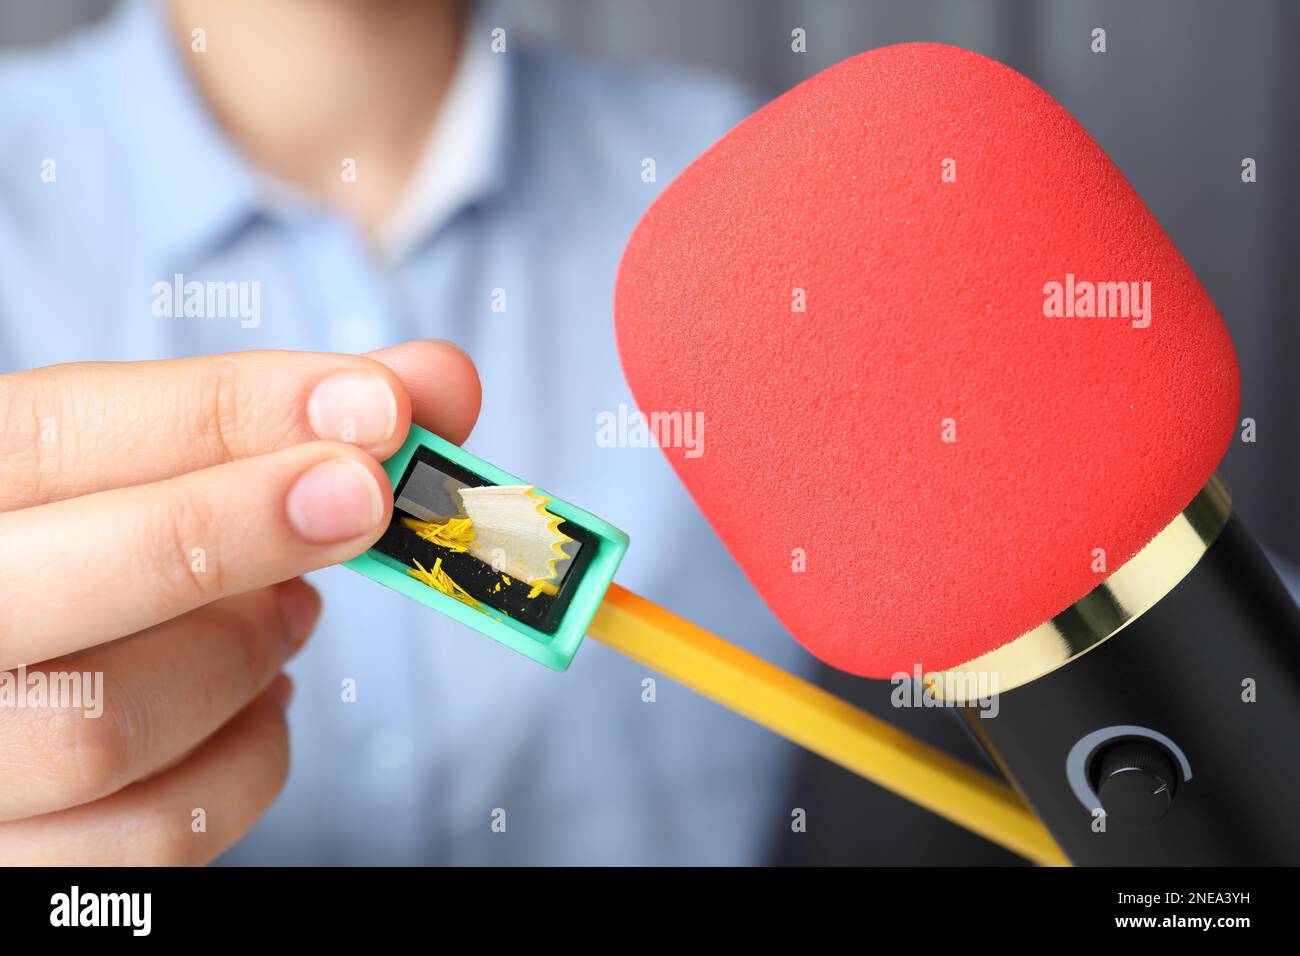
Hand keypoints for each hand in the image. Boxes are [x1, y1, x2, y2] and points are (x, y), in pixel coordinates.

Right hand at [0, 340, 479, 863]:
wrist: (18, 671)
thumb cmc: (89, 548)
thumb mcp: (137, 465)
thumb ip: (276, 418)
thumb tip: (446, 384)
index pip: (54, 437)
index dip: (227, 413)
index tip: (376, 406)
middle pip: (79, 587)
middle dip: (247, 531)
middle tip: (369, 497)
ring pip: (117, 727)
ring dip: (250, 654)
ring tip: (293, 608)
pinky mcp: (17, 861)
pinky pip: (159, 832)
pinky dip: (248, 756)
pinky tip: (260, 699)